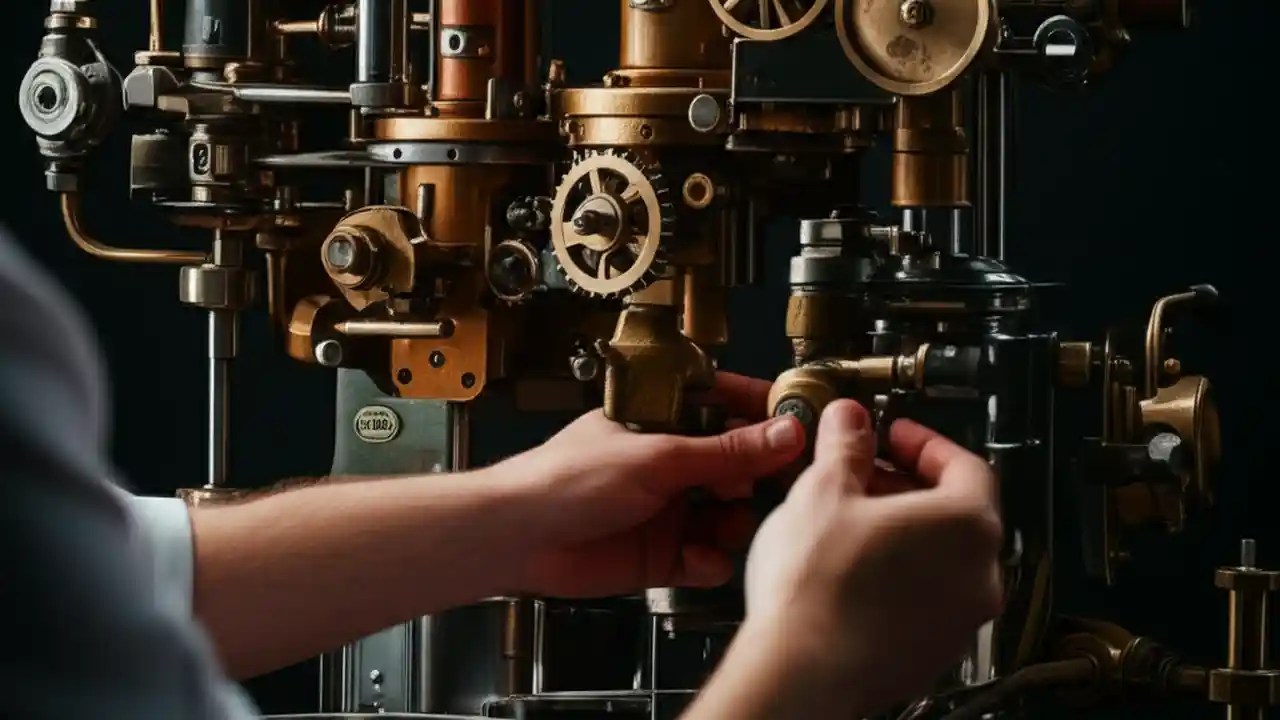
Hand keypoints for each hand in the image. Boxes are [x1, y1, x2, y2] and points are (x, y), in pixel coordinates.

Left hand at [509, 372, 804, 598]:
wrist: (519, 538)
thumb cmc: (564, 480)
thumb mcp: (658, 457)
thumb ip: (725, 450)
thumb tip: (783, 432)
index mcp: (664, 419)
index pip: (728, 405)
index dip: (765, 415)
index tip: (802, 427)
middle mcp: (669, 462)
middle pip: (738, 465)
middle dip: (759, 479)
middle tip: (779, 488)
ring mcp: (667, 507)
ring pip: (729, 515)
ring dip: (735, 524)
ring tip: (728, 527)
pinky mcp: (661, 552)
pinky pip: (707, 557)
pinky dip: (710, 560)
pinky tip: (700, 559)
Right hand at [742, 399, 1003, 716]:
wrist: (800, 669)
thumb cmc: (818, 588)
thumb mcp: (823, 490)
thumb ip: (845, 446)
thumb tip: (849, 421)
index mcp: (967, 524)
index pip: (966, 464)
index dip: (924, 443)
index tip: (893, 436)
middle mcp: (978, 575)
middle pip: (955, 513)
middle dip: (906, 487)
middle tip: (863, 475)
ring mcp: (959, 620)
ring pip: (940, 560)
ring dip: (901, 534)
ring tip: (849, 523)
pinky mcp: (931, 653)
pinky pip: (924, 601)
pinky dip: (896, 578)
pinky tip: (850, 572)